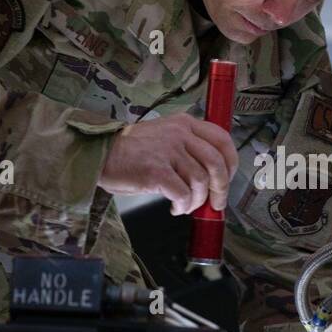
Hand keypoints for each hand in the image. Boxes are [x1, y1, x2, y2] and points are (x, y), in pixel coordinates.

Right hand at [98, 113, 238, 214]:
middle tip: (216, 203)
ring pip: (200, 181)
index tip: (228, 178)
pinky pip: (182, 193)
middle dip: (221, 188)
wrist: (100, 154)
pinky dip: (183, 205)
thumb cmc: (131, 151)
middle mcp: (179, 134)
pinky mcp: (156, 171)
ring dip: (197, 200)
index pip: (222, 139)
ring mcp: (168, 151)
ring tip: (185, 205)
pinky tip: (175, 207)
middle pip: (217, 163)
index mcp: (184, 124)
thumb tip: (211, 177)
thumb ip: (188, 148)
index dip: (231, 162)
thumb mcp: (164, 137)